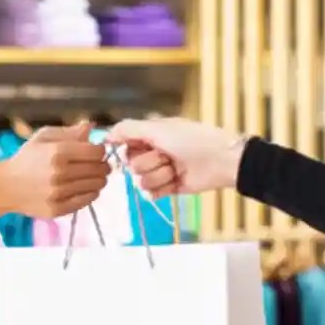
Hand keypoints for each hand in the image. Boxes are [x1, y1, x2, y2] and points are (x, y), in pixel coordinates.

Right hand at [0, 122, 110, 217]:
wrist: (6, 186)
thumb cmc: (27, 158)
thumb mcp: (44, 137)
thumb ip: (69, 132)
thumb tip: (91, 126)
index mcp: (57, 152)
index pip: (96, 152)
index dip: (100, 150)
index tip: (96, 151)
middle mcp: (59, 173)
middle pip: (99, 169)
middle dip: (102, 165)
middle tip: (97, 165)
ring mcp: (59, 193)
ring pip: (96, 186)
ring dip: (98, 179)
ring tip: (90, 176)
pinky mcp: (58, 209)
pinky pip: (87, 201)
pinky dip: (91, 193)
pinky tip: (85, 188)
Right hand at [106, 116, 246, 197]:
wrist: (220, 161)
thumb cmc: (192, 140)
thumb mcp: (158, 128)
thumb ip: (128, 129)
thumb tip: (104, 135)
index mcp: (149, 136)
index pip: (123, 146)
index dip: (128, 149)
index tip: (138, 147)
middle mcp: (152, 153)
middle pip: (131, 166)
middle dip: (148, 162)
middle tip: (166, 156)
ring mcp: (160, 172)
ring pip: (140, 182)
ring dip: (158, 176)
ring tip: (175, 169)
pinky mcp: (169, 189)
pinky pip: (150, 195)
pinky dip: (161, 190)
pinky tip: (173, 184)